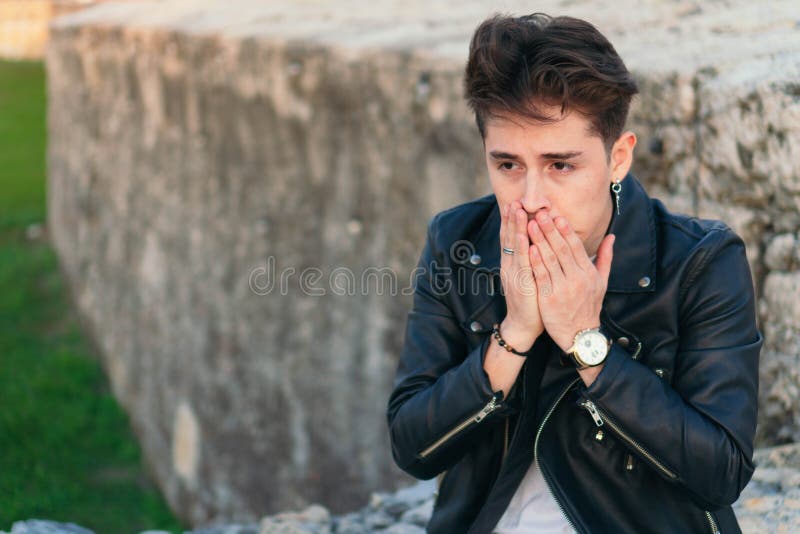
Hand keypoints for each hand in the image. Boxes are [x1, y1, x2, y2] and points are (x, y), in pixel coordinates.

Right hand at [499, 201, 543, 344]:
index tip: (514, 203)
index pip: (510, 237)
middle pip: (508, 237)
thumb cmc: (531, 301)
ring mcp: (514, 275)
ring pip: (513, 247)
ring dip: (515, 228)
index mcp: (513, 263)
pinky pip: (523, 264)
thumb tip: (535, 243)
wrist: (523, 325)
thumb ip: (530, 259)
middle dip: (511, 218)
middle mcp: (510, 266)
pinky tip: (524, 237)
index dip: (511, 221)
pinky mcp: (521, 285)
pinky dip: (522, 250)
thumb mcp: (529, 276)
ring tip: (517, 211)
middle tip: (513, 200)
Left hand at [527, 211, 614, 351]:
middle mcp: (577, 279)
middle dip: (550, 230)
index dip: (565, 230)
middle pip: (562, 250)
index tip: (557, 215)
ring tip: (529, 225)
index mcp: (589, 273)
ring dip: (539, 241)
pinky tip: (529, 249)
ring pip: (550, 260)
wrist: (580, 335)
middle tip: (539, 214)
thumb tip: (611, 236)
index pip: (576, 247)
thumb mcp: (602, 282)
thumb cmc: (589, 306)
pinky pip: (541, 276)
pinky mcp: (549, 299)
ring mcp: (563, 289)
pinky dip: (535, 262)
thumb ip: (605, 258)